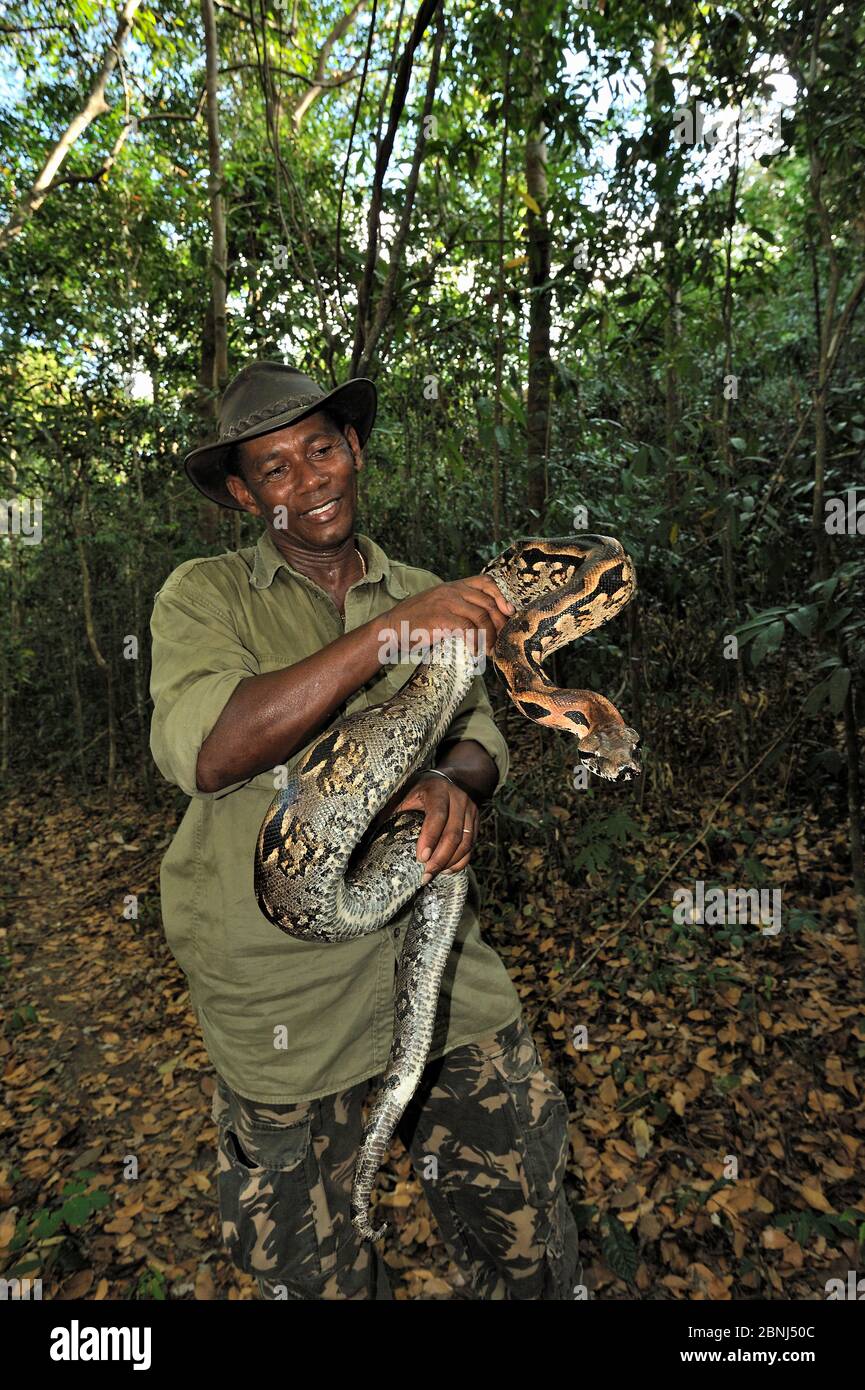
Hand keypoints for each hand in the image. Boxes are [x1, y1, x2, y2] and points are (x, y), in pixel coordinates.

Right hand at [383, 576, 514, 657]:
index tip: (509, 611)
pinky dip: (476, 641)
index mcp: (453, 586)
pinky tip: (475, 652)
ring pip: (481, 615)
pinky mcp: (440, 617)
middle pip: (488, 601)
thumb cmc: (416, 623)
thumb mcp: (439, 607)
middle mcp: (451, 590)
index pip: (485, 581)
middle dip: (500, 622)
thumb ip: (459, 607)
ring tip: (490, 650)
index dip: (501, 595)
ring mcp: (446, 602)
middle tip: (503, 640)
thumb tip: (485, 623)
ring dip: (490, 635)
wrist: (391, 628)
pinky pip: (467, 628)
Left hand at [394, 771, 478, 882]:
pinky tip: (447, 869)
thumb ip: (389, 809)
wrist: (450, 779)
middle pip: (454, 833)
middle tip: (425, 874)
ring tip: (433, 875)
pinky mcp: (475, 822)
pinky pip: (471, 845)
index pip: (437, 816)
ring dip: (450, 862)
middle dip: (439, 858)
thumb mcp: (404, 792)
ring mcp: (470, 811)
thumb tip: (364, 829)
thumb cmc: (419, 789)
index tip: (420, 858)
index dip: (430, 838)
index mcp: (437, 790)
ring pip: (465, 842)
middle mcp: (458, 799)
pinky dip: (460, 861)